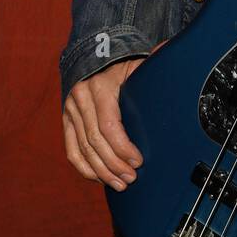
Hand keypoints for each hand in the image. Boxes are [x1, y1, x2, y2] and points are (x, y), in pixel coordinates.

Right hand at [63, 56, 145, 190]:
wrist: (92, 56)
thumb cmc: (121, 63)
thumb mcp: (136, 63)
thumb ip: (153, 63)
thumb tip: (171, 52)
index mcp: (100, 87)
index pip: (108, 125)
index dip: (122, 148)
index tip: (137, 161)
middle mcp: (81, 99)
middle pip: (95, 142)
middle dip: (114, 165)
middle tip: (131, 178)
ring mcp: (70, 111)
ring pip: (82, 149)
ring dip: (101, 171)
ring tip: (119, 184)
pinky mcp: (66, 120)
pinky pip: (72, 150)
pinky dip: (85, 168)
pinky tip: (100, 178)